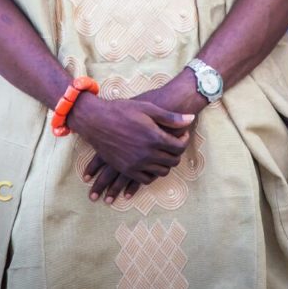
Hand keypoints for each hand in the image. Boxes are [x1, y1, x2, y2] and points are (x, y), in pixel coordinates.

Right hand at [80, 70, 206, 203]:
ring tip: (164, 153)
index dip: (184, 140)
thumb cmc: (122, 110)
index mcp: (154, 137)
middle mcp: (147, 154)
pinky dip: (153, 174)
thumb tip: (191, 118)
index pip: (179, 147)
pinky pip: (146, 179)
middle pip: (172, 161)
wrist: (96, 120)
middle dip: (177, 153)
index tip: (182, 134)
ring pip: (161, 172)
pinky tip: (152, 164)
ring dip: (166, 164)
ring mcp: (136, 164)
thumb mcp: (148, 108)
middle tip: (175, 144)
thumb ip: (170, 117)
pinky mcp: (126, 169)